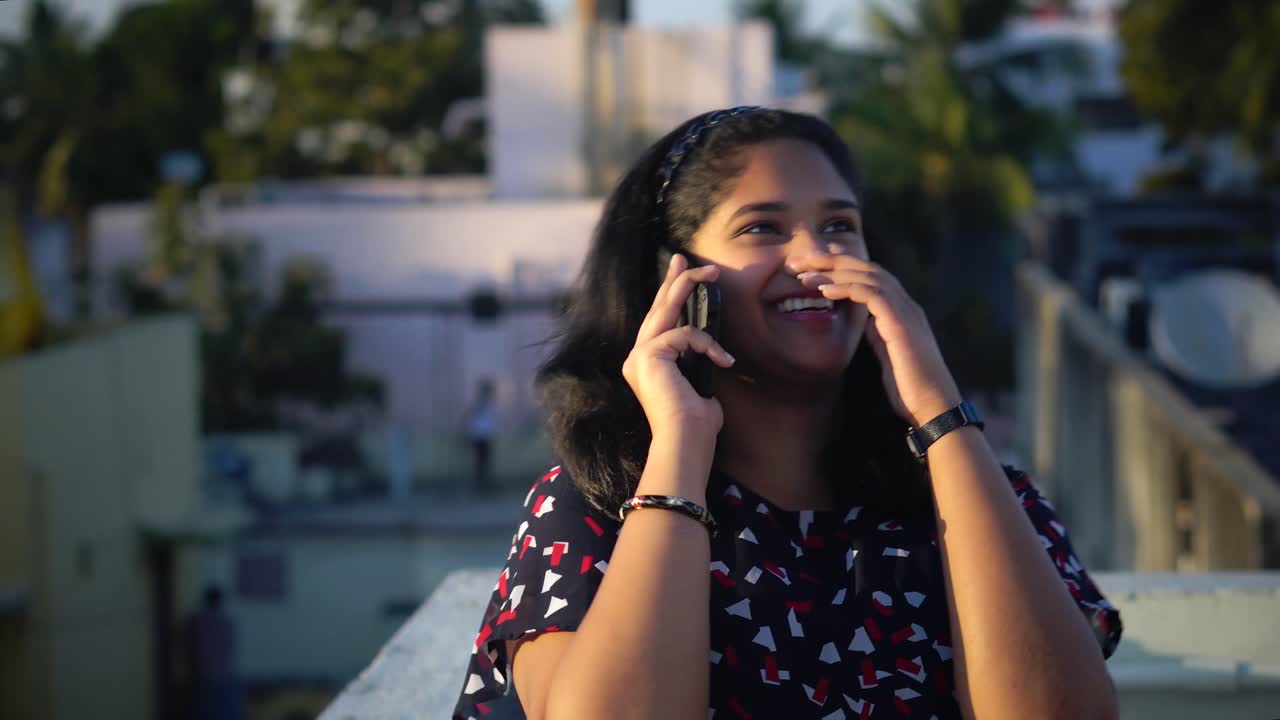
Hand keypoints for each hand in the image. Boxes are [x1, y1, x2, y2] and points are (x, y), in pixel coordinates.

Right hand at [622, 252, 734, 441]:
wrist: (687, 440)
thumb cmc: (696, 422)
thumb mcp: (699, 382)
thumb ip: (696, 361)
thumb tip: (710, 346)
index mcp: (647, 365)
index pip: (658, 322)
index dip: (668, 294)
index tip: (679, 272)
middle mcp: (637, 358)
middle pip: (657, 310)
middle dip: (673, 280)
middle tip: (685, 257)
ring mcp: (639, 356)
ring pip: (666, 311)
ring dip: (690, 286)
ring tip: (712, 273)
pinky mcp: (648, 355)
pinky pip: (685, 334)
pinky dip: (708, 344)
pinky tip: (722, 360)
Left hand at [793, 250, 961, 426]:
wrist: (933, 407)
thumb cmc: (910, 387)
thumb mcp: (889, 354)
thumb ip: (879, 334)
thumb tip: (867, 323)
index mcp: (902, 310)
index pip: (871, 275)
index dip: (843, 264)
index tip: (816, 262)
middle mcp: (906, 304)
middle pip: (867, 267)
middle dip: (832, 260)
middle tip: (801, 259)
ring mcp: (905, 311)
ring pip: (867, 276)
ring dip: (833, 272)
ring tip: (804, 273)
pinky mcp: (900, 324)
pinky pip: (871, 294)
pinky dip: (846, 288)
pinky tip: (824, 291)